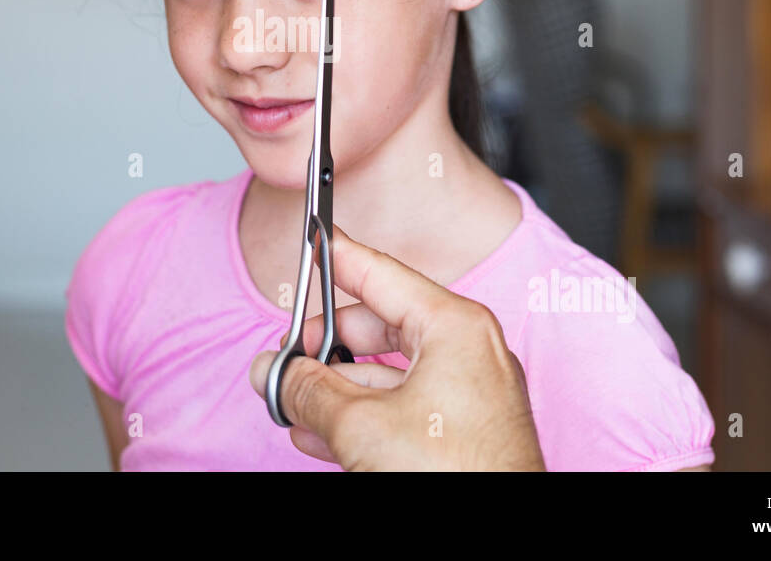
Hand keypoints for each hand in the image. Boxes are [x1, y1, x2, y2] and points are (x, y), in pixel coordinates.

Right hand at [249, 225, 545, 470]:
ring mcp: (470, 394)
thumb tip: (274, 373)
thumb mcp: (360, 425)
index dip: (338, 258)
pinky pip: (403, 408)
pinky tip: (317, 432)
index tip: (312, 239)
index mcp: (454, 326)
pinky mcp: (465, 433)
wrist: (496, 538)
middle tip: (284, 358)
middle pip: (380, 325)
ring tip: (288, 402)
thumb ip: (310, 389)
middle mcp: (468, 351)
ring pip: (388, 374)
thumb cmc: (454, 474)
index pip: (381, 274)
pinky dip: (360, 415)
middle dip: (325, 345)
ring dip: (334, 388)